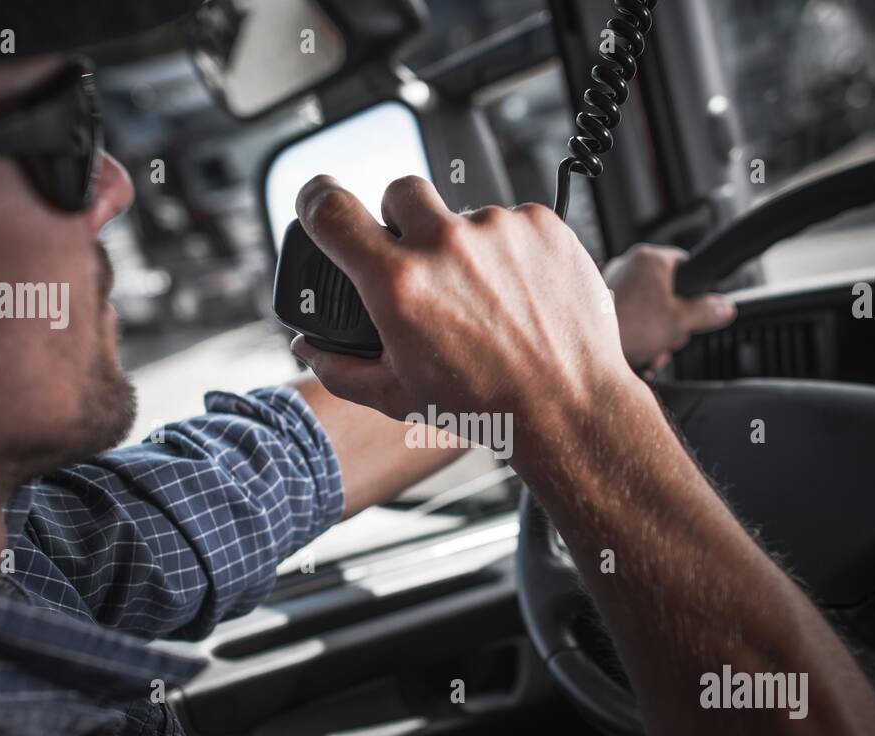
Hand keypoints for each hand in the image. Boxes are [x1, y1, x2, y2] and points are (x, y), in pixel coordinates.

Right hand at [290, 176, 637, 445]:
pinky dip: (510, 250)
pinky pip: (510, 222)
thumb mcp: (397, 396)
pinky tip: (519, 292)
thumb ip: (338, 368)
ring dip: (465, 245)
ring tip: (486, 299)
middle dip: (401, 219)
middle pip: (399, 190)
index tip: (318, 202)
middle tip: (419, 261)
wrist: (567, 406)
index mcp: (398, 284)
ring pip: (462, 214)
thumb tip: (308, 346)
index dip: (314, 200)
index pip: (330, 210)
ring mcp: (496, 229)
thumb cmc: (483, 406)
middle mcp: (445, 245)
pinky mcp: (541, 224)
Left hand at [604, 243, 736, 374]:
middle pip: (666, 291)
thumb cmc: (629, 329)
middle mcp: (627, 265)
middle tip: (672, 338)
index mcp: (650, 259)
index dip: (696, 290)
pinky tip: (639, 354)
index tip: (699, 308)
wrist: (587, 352)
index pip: (686, 264)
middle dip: (674, 321)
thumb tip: (725, 307)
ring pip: (648, 308)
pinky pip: (629, 317)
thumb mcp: (680, 321)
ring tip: (653, 351)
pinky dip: (637, 335)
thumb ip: (707, 311)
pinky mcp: (600, 306)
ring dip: (657, 334)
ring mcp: (611, 284)